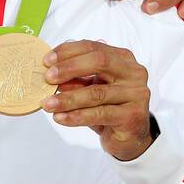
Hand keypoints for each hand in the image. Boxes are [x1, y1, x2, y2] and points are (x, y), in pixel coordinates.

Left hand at [41, 40, 153, 161]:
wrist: (128, 136)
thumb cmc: (108, 107)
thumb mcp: (89, 88)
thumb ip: (75, 79)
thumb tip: (51, 73)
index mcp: (122, 59)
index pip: (93, 47)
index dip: (68, 51)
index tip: (46, 61)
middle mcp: (133, 73)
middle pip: (100, 61)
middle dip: (69, 68)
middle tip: (48, 78)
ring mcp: (136, 94)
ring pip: (96, 92)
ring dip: (68, 98)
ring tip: (48, 104)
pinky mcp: (133, 115)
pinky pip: (100, 114)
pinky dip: (76, 116)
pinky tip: (60, 118)